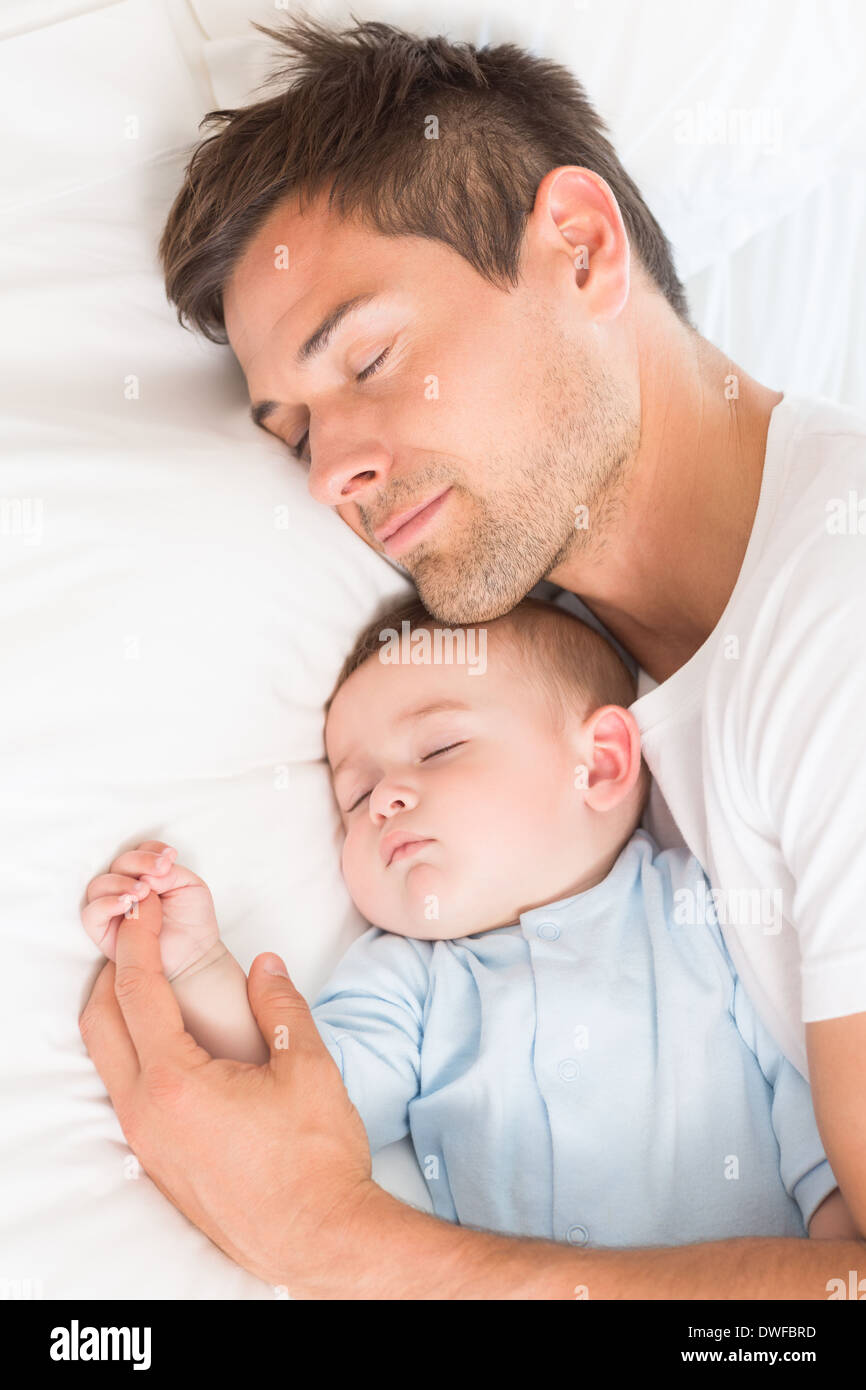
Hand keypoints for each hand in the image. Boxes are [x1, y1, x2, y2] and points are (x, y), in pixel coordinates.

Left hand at [78, 910, 379, 1294]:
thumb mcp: (308, 1066)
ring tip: (154, 984)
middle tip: (141, 938)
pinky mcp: (159, 1165)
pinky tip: (173, 1045)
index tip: (146, 909)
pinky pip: (126, 1095)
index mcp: (175, 1082)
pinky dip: (134, 1054)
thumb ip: (280, 1006)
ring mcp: (147, 1144)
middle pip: (100, 1023)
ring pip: (108, 1062)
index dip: (138, 940)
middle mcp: (145, 1114)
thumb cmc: (315, 1159)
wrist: (320, 1238)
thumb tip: (265, 967)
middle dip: (113, 971)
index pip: (137, 992)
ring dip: (120, 1014)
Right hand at [82, 840, 220, 979]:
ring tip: (144, 892)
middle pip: (118, 864)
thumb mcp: (190, 886)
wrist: (194, 953)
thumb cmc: (192, 919)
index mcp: (146, 874)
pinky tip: (127, 904)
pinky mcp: (103, 932)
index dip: (151, 851)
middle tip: (160, 871)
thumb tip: (147, 876)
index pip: (138, 851)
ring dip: (121, 883)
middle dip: (139, 863)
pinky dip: (106, 905)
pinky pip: (91, 914)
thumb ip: (171, 873)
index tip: (170, 857)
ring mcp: (112, 909)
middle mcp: (125, 887)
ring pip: (100, 885)